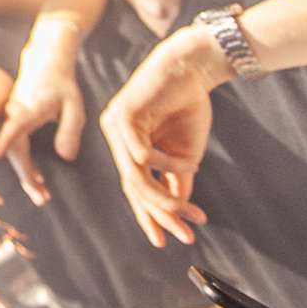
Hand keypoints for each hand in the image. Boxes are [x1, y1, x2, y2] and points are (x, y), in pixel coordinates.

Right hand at [0, 32, 87, 206]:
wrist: (46, 64)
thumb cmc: (62, 84)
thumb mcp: (74, 106)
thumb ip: (71, 130)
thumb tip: (66, 158)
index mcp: (28, 109)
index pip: (15, 125)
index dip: (6, 139)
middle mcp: (15, 115)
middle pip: (15, 150)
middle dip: (27, 177)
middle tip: (43, 199)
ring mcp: (12, 119)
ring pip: (15, 151)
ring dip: (27, 174)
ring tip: (43, 194)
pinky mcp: (14, 122)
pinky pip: (16, 147)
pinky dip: (25, 164)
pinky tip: (38, 178)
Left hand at [98, 26, 223, 246]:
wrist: (192, 67)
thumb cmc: (188, 106)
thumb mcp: (185, 152)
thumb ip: (178, 179)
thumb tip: (179, 211)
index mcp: (129, 149)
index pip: (136, 189)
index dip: (152, 216)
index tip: (169, 240)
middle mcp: (117, 140)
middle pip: (134, 187)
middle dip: (161, 215)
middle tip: (186, 235)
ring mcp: (115, 127)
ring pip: (135, 175)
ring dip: (164, 195)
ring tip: (189, 205)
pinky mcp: (121, 114)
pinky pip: (140, 152)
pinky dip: (165, 163)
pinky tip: (188, 163)